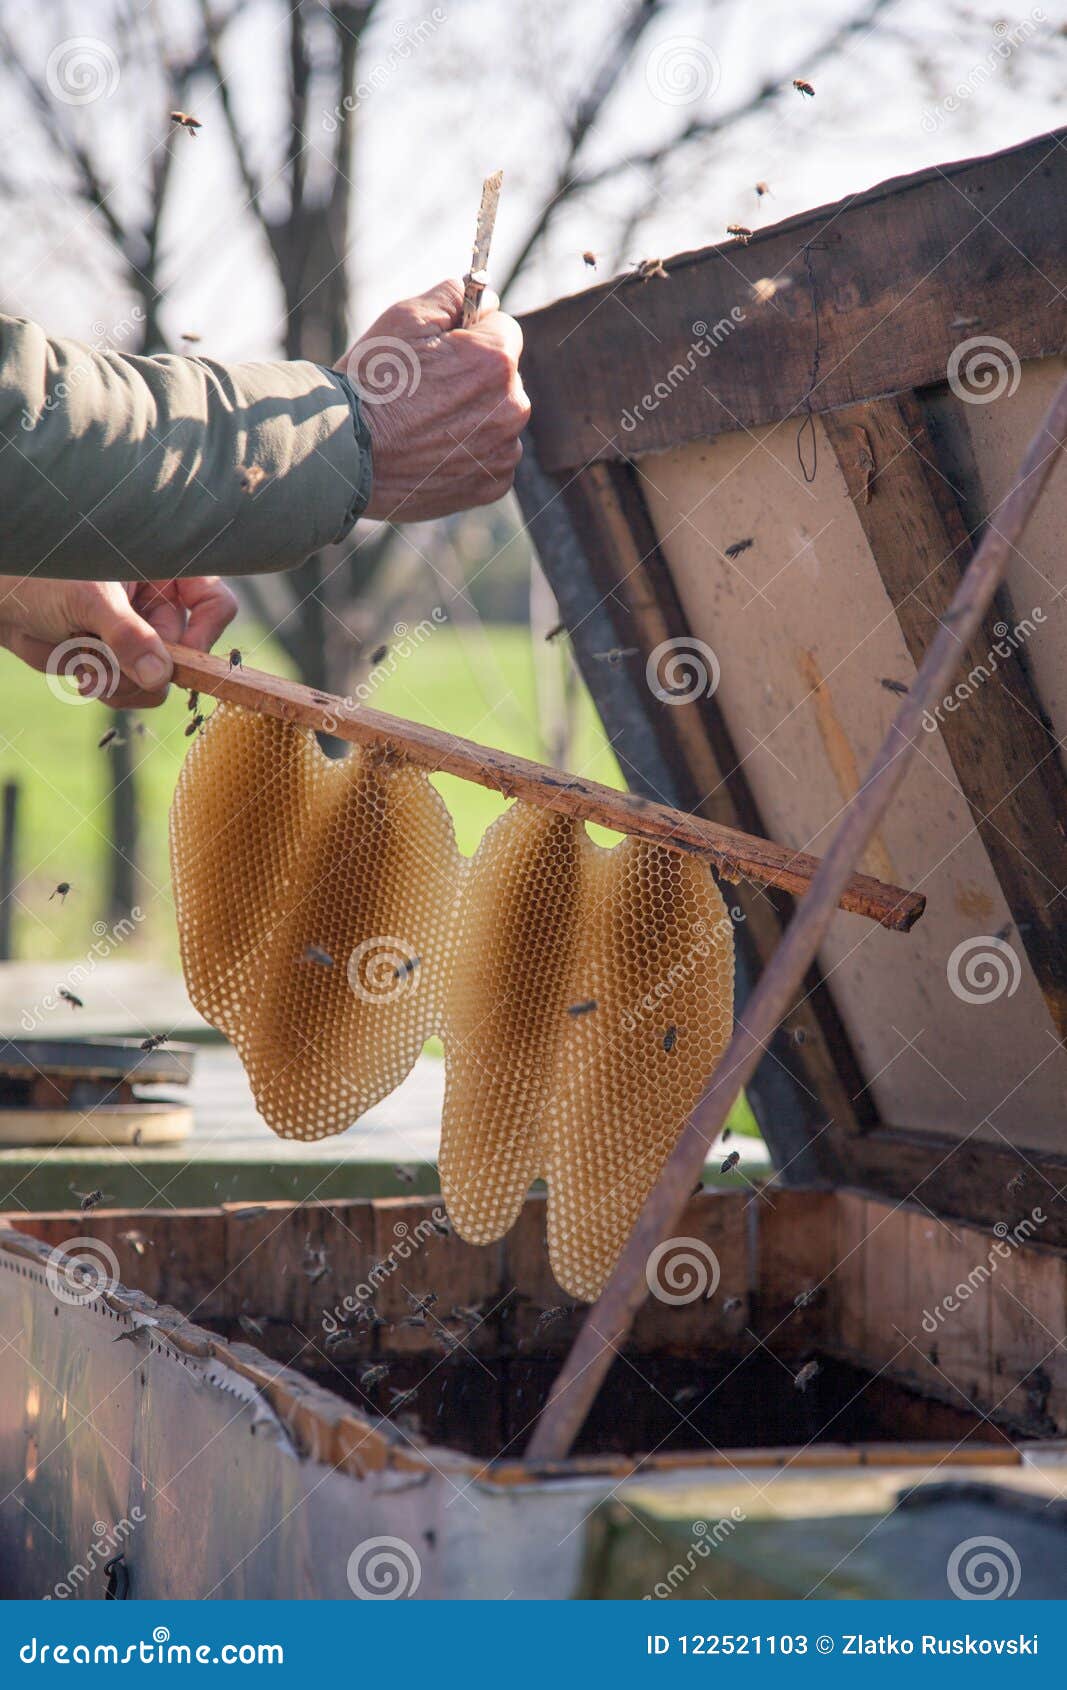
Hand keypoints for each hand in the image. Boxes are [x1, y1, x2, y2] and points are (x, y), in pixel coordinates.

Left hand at [0, 576, 237, 707]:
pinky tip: (84, 676)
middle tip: (116, 668)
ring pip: (160, 679)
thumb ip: (128, 635)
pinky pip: (135, 692)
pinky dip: (110, 691)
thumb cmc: (43, 577)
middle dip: (149, 668)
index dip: (206, 631)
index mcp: (162, 573)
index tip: (179, 656)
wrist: (3, 603)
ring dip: (124, 683)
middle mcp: (157, 605)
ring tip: (88, 670)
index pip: (213, 602)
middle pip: (186, 652)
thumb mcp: (89, 600)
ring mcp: (141, 637)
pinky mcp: (120, 663)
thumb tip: (161, 677)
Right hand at [340, 278, 530, 522]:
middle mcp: (512, 406)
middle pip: (504, 378)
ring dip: (474, 417)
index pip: (503, 329)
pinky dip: (470, 454)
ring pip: (498, 419)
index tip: (439, 352)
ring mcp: (502, 451)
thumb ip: (453, 295)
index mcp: (496, 359)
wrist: (346, 454)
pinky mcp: (491, 486)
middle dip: (474, 377)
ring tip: (425, 424)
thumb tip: (484, 297)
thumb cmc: (372, 382)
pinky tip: (434, 452)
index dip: (470, 335)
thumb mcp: (405, 317)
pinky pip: (491, 458)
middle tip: (425, 391)